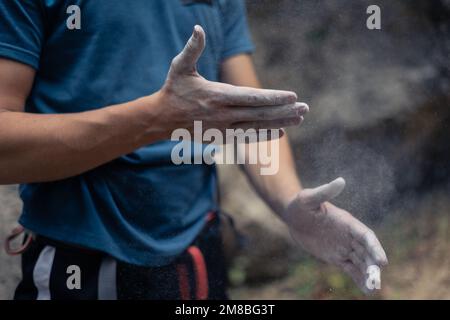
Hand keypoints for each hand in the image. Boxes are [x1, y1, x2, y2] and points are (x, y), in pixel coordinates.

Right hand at [155, 25, 308, 137]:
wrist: (162, 119)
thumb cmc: (173, 89)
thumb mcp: (180, 67)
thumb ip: (192, 48)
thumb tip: (198, 28)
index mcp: (217, 96)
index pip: (251, 98)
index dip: (273, 98)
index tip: (293, 96)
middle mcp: (223, 115)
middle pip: (259, 114)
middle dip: (284, 111)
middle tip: (305, 109)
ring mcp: (223, 129)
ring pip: (257, 127)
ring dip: (280, 123)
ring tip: (299, 118)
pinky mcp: (222, 138)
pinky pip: (248, 136)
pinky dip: (265, 134)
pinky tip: (280, 132)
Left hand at [282, 178, 387, 292]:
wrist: (292, 216)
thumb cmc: (300, 204)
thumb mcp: (309, 198)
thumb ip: (325, 191)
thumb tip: (340, 181)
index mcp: (347, 222)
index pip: (366, 236)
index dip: (375, 248)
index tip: (382, 261)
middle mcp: (349, 236)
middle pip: (367, 252)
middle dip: (373, 266)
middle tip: (376, 281)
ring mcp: (344, 247)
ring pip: (361, 262)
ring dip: (369, 275)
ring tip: (374, 289)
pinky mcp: (336, 257)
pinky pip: (351, 269)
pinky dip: (359, 279)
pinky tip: (367, 291)